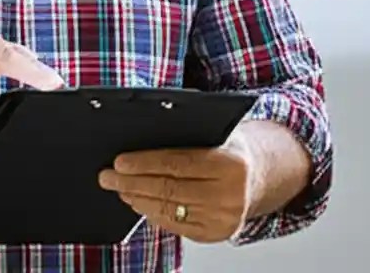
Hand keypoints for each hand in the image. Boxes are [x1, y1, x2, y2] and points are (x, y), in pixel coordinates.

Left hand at [98, 136, 255, 243]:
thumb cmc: (231, 152)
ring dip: (137, 199)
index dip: (144, 164)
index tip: (119, 162)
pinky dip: (152, 213)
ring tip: (119, 189)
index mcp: (230, 164)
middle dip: (131, 183)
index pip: (177, 164)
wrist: (261, 177)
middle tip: (108, 177)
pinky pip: (175, 225)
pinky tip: (139, 203)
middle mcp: (229, 195)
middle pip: (168, 189)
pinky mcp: (215, 234)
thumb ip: (187, 136)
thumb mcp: (218, 135)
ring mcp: (223, 219)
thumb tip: (139, 138)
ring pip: (168, 210)